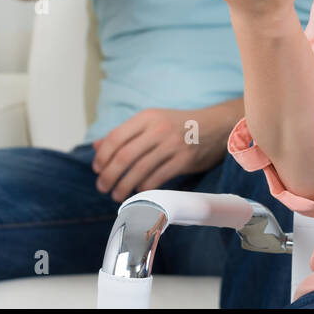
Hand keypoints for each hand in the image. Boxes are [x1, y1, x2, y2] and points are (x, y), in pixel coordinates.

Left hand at [91, 105, 233, 201]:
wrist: (216, 126)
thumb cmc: (179, 125)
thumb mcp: (152, 121)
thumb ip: (125, 133)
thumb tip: (96, 147)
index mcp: (147, 118)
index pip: (115, 138)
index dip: (102, 157)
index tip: (97, 169)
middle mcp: (158, 129)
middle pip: (124, 156)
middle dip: (109, 175)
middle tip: (102, 187)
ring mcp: (172, 145)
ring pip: (139, 170)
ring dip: (124, 186)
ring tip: (117, 195)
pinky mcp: (184, 160)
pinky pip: (157, 178)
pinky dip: (144, 187)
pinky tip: (139, 191)